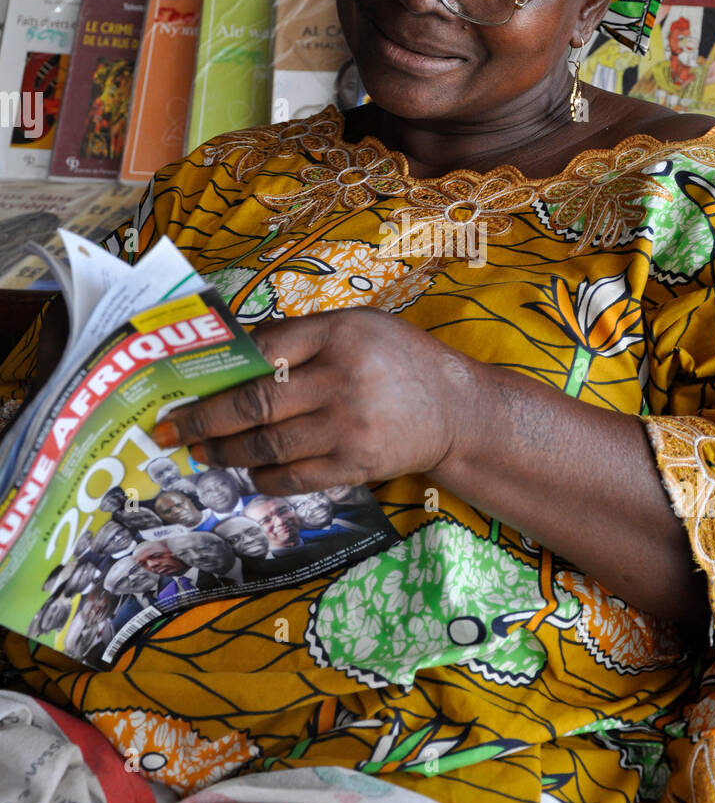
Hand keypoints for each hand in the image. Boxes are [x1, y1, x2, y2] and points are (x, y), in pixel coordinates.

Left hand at [150, 307, 476, 495]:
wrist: (455, 409)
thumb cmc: (398, 359)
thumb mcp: (357, 326)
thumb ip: (301, 334)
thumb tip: (235, 348)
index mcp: (338, 335)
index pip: (262, 350)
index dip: (216, 370)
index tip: (182, 384)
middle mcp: (341, 379)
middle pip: (254, 403)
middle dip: (203, 420)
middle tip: (169, 430)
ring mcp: (348, 426)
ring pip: (267, 444)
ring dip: (225, 452)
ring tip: (202, 451)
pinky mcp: (355, 465)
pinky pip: (293, 476)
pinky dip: (263, 476)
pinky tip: (248, 471)